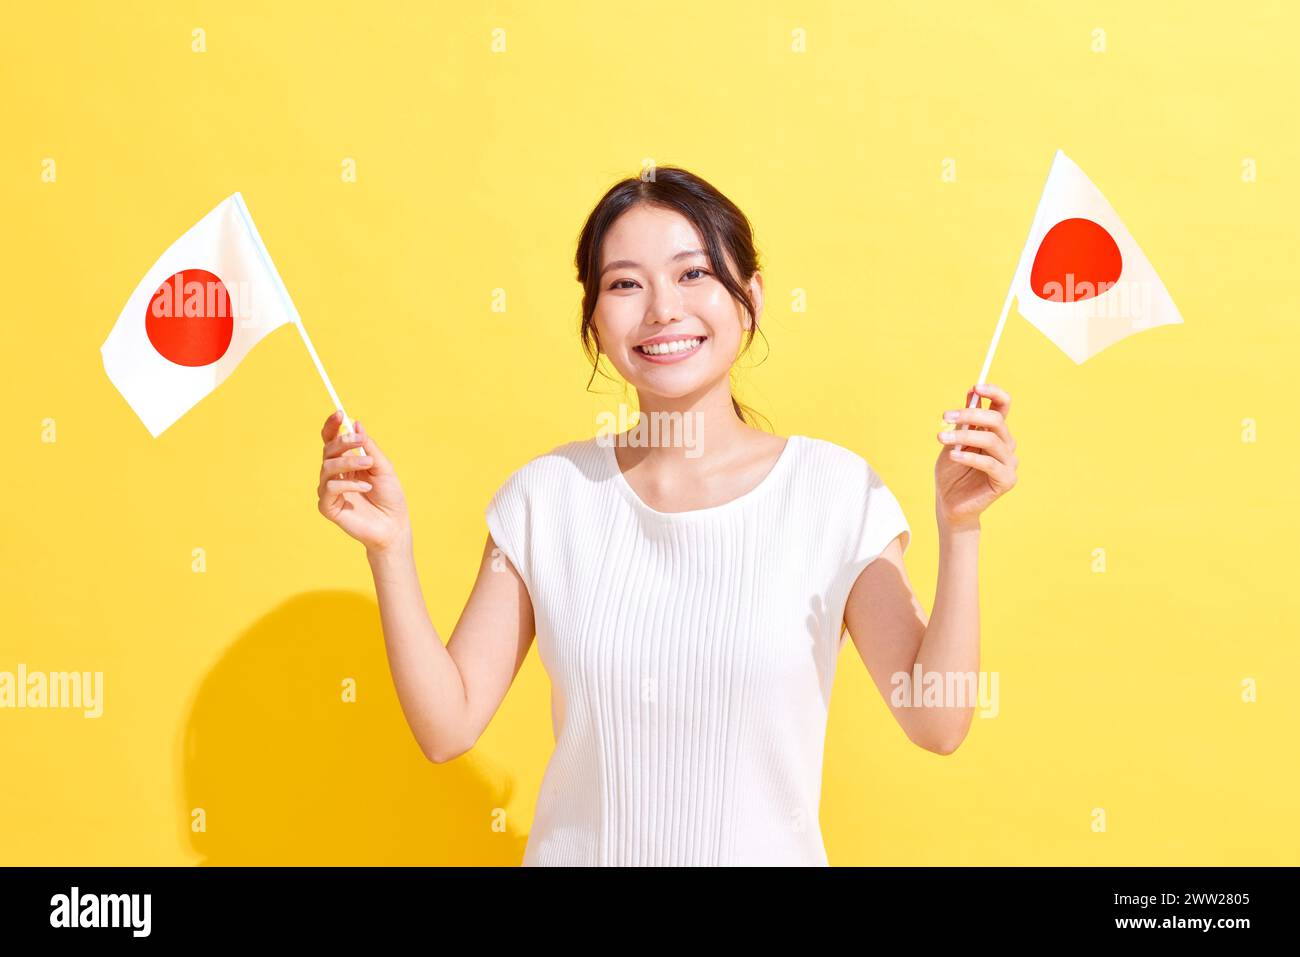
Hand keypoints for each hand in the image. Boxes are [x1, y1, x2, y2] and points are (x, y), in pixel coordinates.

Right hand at [317, 410, 410, 553]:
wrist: (394, 526)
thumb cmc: (390, 497)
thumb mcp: (383, 467)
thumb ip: (369, 447)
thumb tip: (356, 423)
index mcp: (346, 463)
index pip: (331, 440)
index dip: (332, 426)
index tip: (339, 413)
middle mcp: (335, 475)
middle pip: (328, 450)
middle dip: (343, 442)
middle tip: (359, 440)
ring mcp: (329, 491)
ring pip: (327, 468)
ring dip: (349, 462)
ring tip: (369, 465)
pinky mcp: (328, 507)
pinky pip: (329, 489)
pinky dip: (348, 484)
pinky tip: (366, 488)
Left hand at [934, 383, 1018, 531]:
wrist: (949, 503)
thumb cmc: (951, 473)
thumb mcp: (953, 442)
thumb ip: (964, 421)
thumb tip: (972, 393)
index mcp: (995, 432)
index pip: (1003, 406)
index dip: (994, 393)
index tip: (976, 386)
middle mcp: (1006, 445)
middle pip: (996, 420)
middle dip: (970, 415)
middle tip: (945, 417)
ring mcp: (1009, 463)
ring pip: (992, 440)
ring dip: (964, 436)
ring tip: (941, 439)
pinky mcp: (1006, 480)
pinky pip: (990, 463)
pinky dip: (970, 457)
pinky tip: (953, 456)